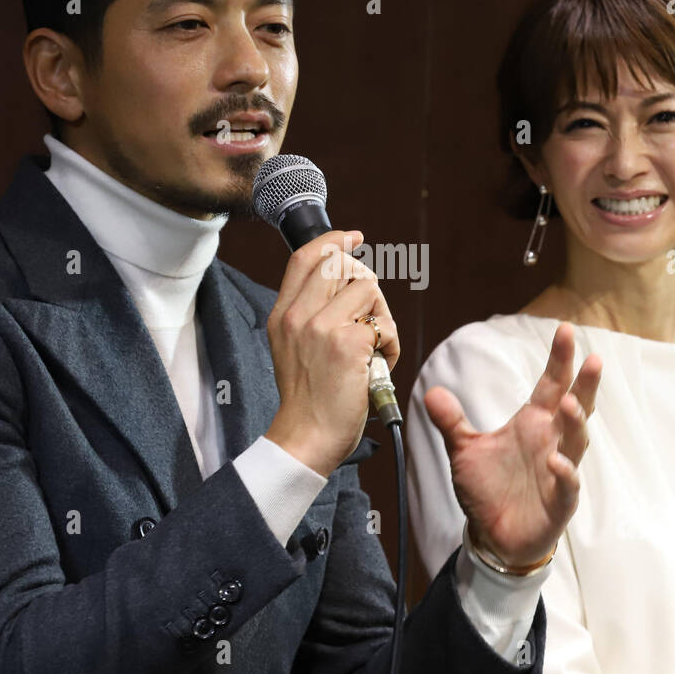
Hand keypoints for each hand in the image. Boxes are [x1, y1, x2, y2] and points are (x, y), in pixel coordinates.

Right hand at [265, 229, 400, 476]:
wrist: (307, 437)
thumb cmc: (309, 400)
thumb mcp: (294, 349)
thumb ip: (310, 315)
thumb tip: (346, 284)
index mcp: (283, 315)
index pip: (305, 258)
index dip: (332, 240)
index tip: (353, 237)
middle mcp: (298, 316)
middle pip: (341, 265)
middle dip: (366, 284)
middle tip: (370, 319)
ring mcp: (322, 327)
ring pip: (368, 287)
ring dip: (382, 317)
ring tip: (374, 349)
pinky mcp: (348, 343)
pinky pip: (383, 323)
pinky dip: (391, 343)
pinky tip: (379, 364)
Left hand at [423, 322, 599, 568]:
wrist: (493, 536)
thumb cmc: (487, 489)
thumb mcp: (464, 450)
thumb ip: (452, 421)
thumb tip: (432, 391)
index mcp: (533, 424)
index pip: (551, 385)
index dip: (560, 360)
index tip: (566, 330)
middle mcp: (551, 442)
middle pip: (575, 408)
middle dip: (585, 385)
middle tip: (593, 360)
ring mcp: (559, 472)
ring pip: (575, 443)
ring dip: (576, 423)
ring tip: (570, 402)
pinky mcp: (559, 502)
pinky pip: (567, 485)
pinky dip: (564, 473)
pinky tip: (555, 461)